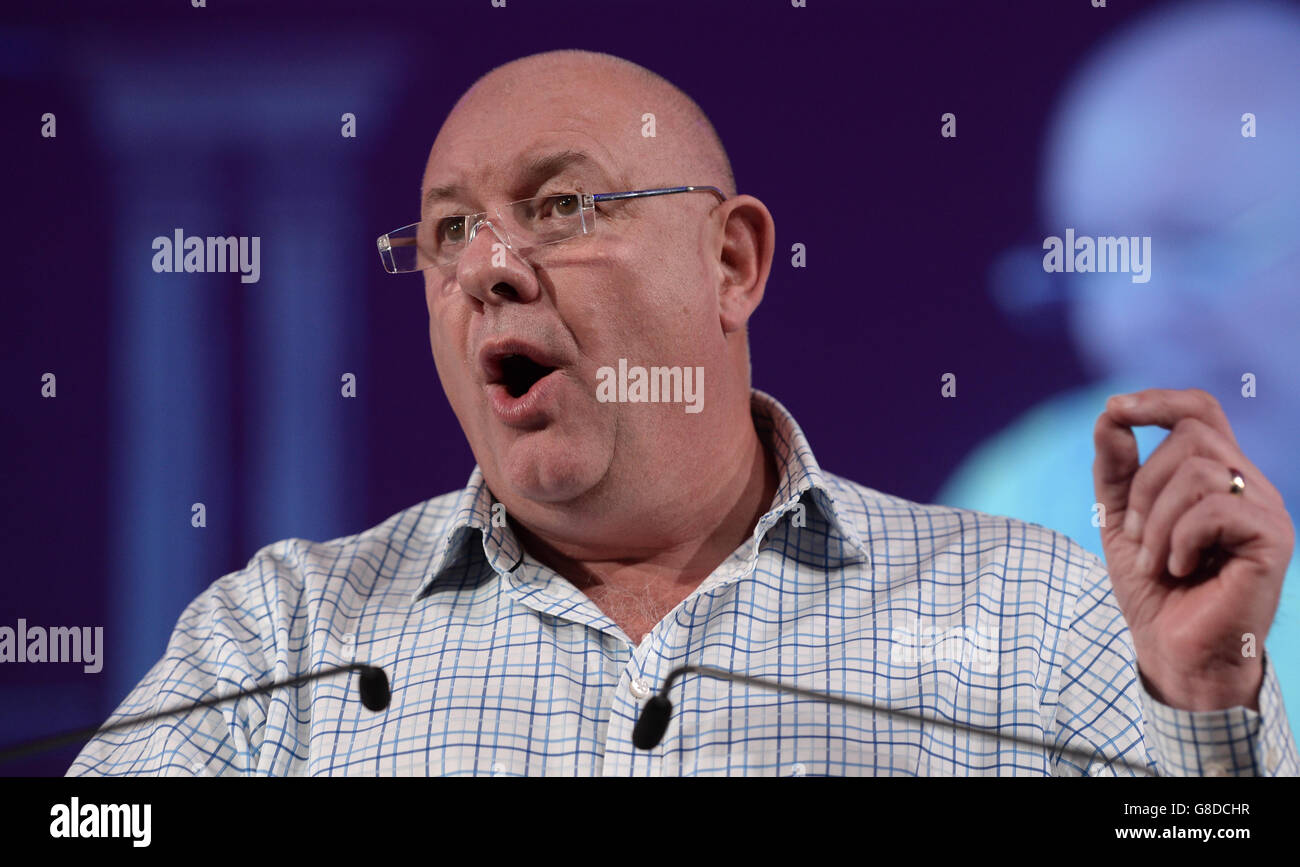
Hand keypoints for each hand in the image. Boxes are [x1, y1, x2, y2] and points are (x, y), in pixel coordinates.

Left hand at [1092, 388, 1293, 710]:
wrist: (1174, 649)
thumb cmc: (1155, 589)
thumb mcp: (1121, 520)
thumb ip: (1115, 470)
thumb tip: (1109, 416)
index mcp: (1217, 474)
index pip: (1200, 410)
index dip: (1159, 400)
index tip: (1114, 409)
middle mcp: (1247, 483)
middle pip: (1190, 435)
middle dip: (1144, 485)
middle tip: (1136, 536)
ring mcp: (1265, 508)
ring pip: (1199, 471)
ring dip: (1158, 520)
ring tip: (1157, 560)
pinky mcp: (1273, 538)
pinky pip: (1214, 509)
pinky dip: (1180, 539)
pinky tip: (1180, 569)